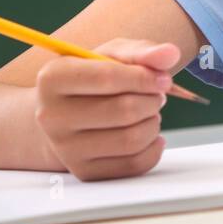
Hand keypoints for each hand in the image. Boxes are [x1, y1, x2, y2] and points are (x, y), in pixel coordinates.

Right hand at [34, 38, 179, 179]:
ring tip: (148, 113)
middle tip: (155, 95)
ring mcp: (66, 148)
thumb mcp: (112, 55)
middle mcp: (52, 116)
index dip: (144, 77)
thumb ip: (142, 52)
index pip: (106, 77)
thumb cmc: (92, 80)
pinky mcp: (84, 172)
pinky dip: (153, 148)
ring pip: (131, 139)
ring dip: (153, 123)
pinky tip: (148, 135)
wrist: (65, 115)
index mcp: (54, 78)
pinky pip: (134, 165)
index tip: (163, 79)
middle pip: (124, 110)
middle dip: (152, 100)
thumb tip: (170, 54)